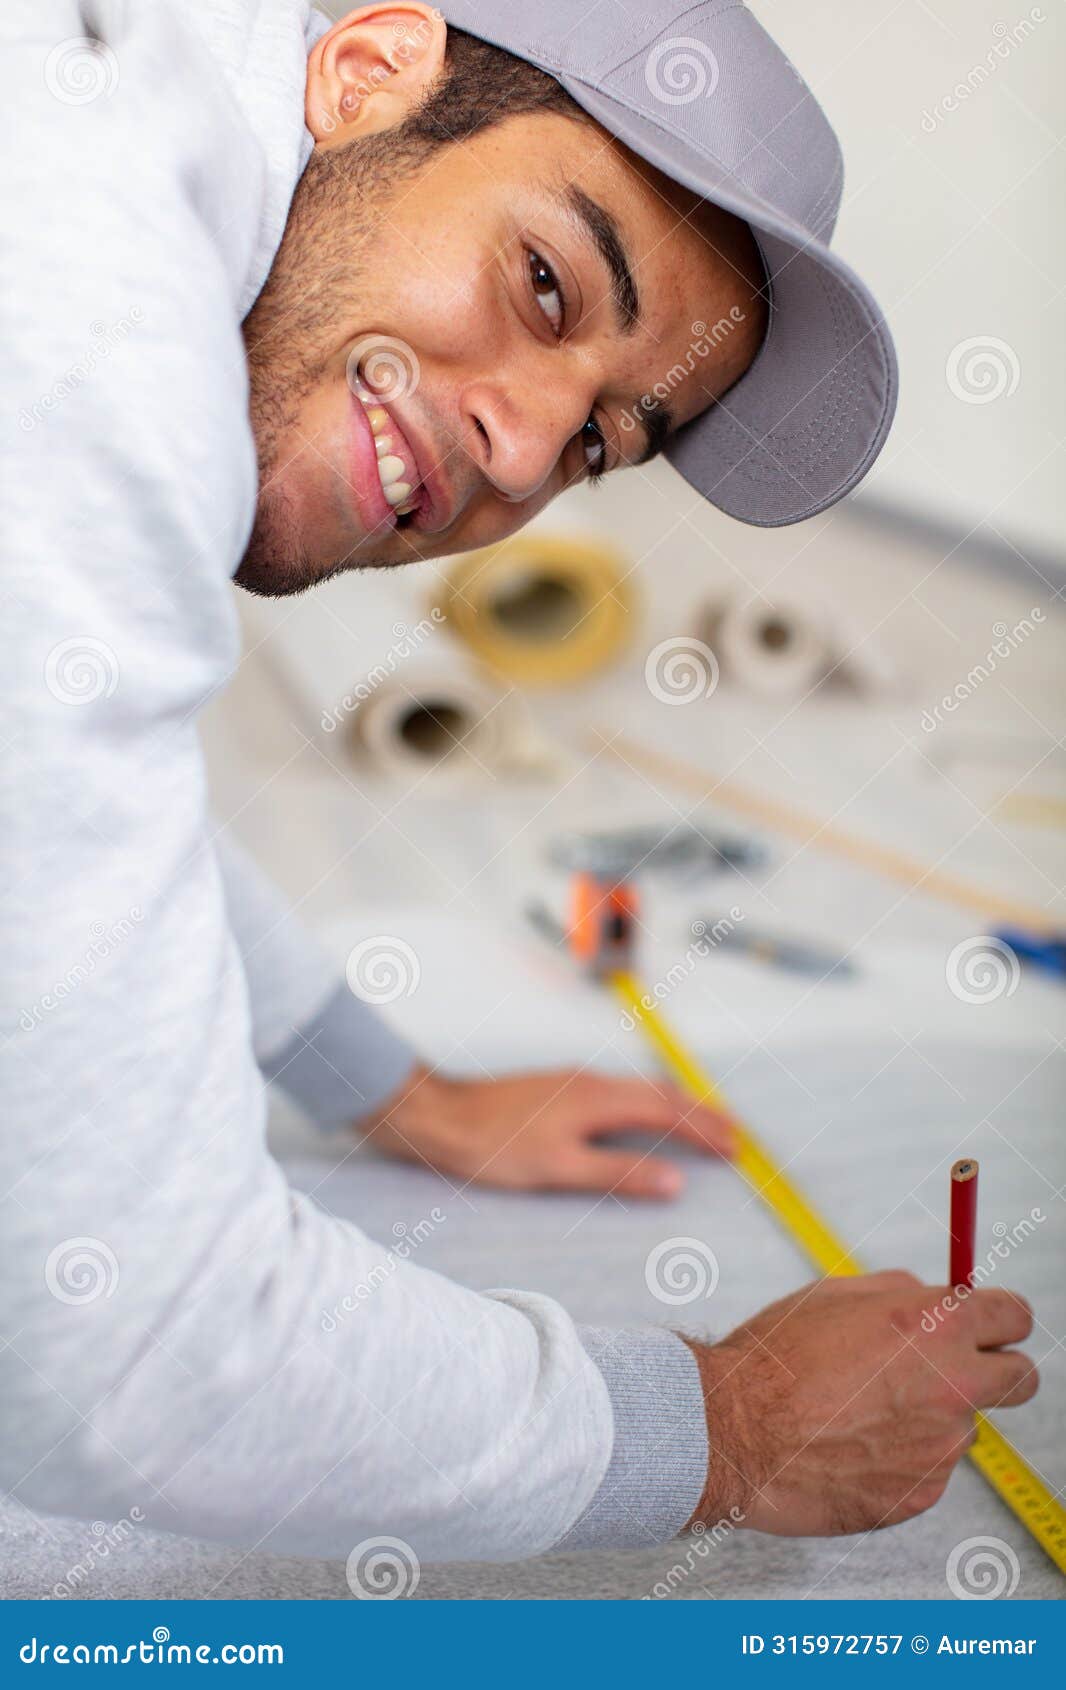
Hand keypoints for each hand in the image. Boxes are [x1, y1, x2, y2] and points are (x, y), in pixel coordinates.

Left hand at [357, 1065, 736, 1197]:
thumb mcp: (559, 1169)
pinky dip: (650, 1102)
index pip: (668, 1114)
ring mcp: (575, 1081)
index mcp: (600, 1099)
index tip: (737, 1147)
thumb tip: (673, 1182)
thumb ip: (618, 1174)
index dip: (704, 1130)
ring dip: (677, 1105)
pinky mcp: (559, 1087)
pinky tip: (644, 1114)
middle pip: (661, 1095)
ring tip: (702, 1122)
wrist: (440, 1115)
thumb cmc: (495, 1146)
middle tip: (735, 1134)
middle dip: (701, 1114)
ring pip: (641, 1089)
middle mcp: (593, 1082)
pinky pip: (622, 1089)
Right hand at [683, 1271, 1036, 1535]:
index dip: (999, 1318)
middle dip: (997, 1370)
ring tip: (859, 1413)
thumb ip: (900, 1294)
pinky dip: (901, 1459)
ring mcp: (941, 1445)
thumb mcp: (834, 1295)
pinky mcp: (923, 1493)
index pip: (1013, 1315)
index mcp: (935, 1324)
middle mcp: (952, 1384)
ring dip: (929, 1417)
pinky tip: (850, 1447)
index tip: (988, 1325)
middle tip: (952, 1372)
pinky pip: (928, 1468)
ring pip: (961, 1426)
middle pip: (1021, 1378)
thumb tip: (932, 1297)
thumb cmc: (774, 1359)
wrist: (734, 1433)